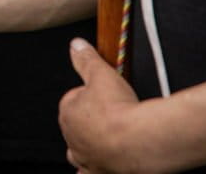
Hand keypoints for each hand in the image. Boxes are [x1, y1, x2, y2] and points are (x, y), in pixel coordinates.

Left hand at [61, 38, 141, 172]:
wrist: (137, 142)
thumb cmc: (119, 110)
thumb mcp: (101, 74)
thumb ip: (86, 59)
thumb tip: (75, 45)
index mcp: (67, 112)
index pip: (73, 99)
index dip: (91, 95)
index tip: (106, 95)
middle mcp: (71, 137)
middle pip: (77, 126)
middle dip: (90, 121)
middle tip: (112, 115)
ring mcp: (84, 158)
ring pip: (78, 152)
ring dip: (89, 145)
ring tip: (106, 139)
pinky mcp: (98, 173)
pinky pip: (88, 173)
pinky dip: (92, 169)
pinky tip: (102, 164)